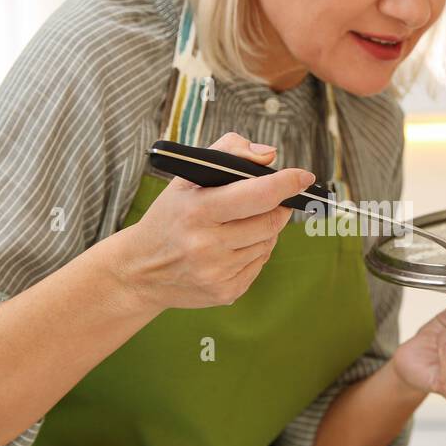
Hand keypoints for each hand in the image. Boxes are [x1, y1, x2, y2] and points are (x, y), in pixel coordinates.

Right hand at [104, 131, 313, 311]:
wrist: (140, 270)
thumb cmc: (170, 216)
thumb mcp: (186, 177)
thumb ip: (228, 152)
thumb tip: (269, 156)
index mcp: (197, 211)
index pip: (258, 194)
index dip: (287, 183)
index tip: (304, 176)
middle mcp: (207, 245)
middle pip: (270, 222)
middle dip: (278, 207)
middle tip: (271, 200)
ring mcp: (217, 273)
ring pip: (269, 243)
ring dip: (266, 230)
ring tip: (241, 224)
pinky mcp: (225, 292)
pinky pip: (260, 264)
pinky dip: (255, 251)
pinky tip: (233, 247)